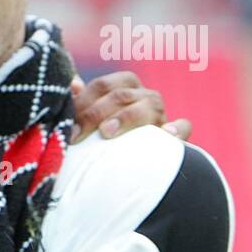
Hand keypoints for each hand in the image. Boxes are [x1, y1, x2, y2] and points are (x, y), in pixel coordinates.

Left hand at [70, 72, 191, 142]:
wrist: (129, 167)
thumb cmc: (101, 140)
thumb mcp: (87, 120)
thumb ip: (78, 101)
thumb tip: (72, 84)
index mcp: (122, 87)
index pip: (102, 85)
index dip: (82, 102)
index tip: (67, 125)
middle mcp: (143, 96)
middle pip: (120, 95)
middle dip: (95, 114)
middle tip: (77, 135)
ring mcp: (160, 114)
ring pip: (149, 104)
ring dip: (126, 117)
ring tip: (106, 132)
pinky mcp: (176, 135)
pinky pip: (184, 126)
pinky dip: (178, 128)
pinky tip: (166, 134)